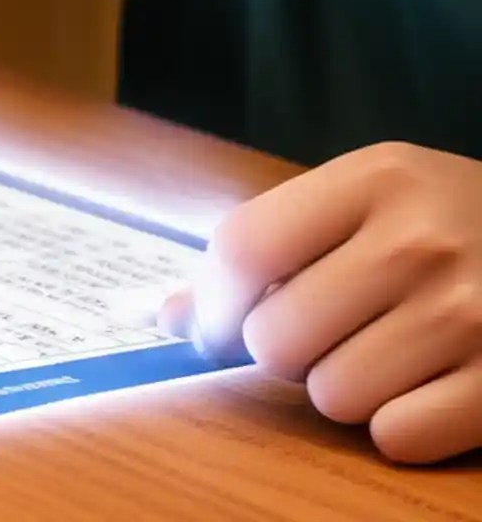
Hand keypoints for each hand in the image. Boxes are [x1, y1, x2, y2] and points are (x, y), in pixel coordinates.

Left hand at [161, 142, 481, 463]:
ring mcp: (471, 313)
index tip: (219, 325)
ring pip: (331, 395)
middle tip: (325, 332)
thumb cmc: (447, 225)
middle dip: (282, 351)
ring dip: (344, 387)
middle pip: (276, 337)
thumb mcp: (367, 203)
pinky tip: (427, 383)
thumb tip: (164, 317)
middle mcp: (425, 239)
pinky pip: (394, 437)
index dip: (213, 303)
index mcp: (378, 177)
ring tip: (386, 349)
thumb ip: (267, 249)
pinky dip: (399, 425)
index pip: (243, 248)